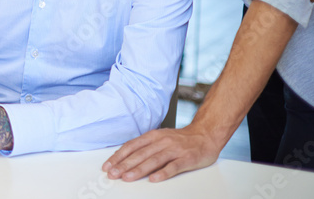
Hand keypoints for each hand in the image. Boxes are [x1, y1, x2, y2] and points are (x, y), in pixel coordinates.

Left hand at [102, 125, 221, 181]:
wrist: (205, 134)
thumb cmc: (180, 140)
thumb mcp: (160, 138)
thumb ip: (145, 147)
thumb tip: (125, 158)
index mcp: (153, 136)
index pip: (131, 146)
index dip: (118, 156)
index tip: (108, 166)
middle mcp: (162, 141)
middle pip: (140, 154)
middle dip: (124, 165)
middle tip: (113, 174)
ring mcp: (174, 150)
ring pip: (153, 160)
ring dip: (139, 169)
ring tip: (127, 178)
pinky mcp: (187, 159)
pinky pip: (173, 166)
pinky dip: (163, 173)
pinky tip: (154, 179)